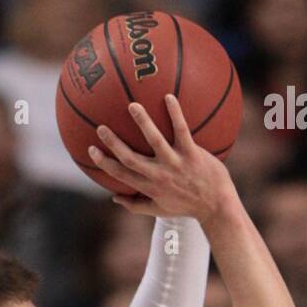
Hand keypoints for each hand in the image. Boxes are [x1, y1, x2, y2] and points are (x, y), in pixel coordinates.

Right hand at [88, 94, 232, 222]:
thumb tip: (114, 198)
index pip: (121, 175)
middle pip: (131, 158)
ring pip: (155, 141)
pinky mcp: (192, 153)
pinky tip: (168, 96)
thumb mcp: (159, 210)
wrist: (216, 206)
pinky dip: (175, 114)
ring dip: (143, 123)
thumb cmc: (187, 206)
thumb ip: (136, 204)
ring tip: (132, 106)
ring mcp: (175, 163)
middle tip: (101, 127)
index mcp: (149, 187)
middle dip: (114, 144)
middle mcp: (159, 175)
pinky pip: (182, 130)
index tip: (90, 150)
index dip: (104, 163)